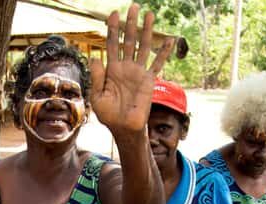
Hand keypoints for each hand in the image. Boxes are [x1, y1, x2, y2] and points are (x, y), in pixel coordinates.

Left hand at [89, 4, 173, 137]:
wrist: (124, 128)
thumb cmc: (109, 115)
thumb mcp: (97, 96)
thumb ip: (96, 78)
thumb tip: (95, 58)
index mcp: (111, 70)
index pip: (112, 45)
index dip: (113, 30)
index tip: (114, 14)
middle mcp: (125, 67)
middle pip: (128, 40)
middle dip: (130, 24)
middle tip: (133, 6)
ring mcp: (138, 72)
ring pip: (143, 47)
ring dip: (145, 31)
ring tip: (148, 14)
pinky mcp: (149, 80)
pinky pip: (158, 63)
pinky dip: (164, 52)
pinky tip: (170, 39)